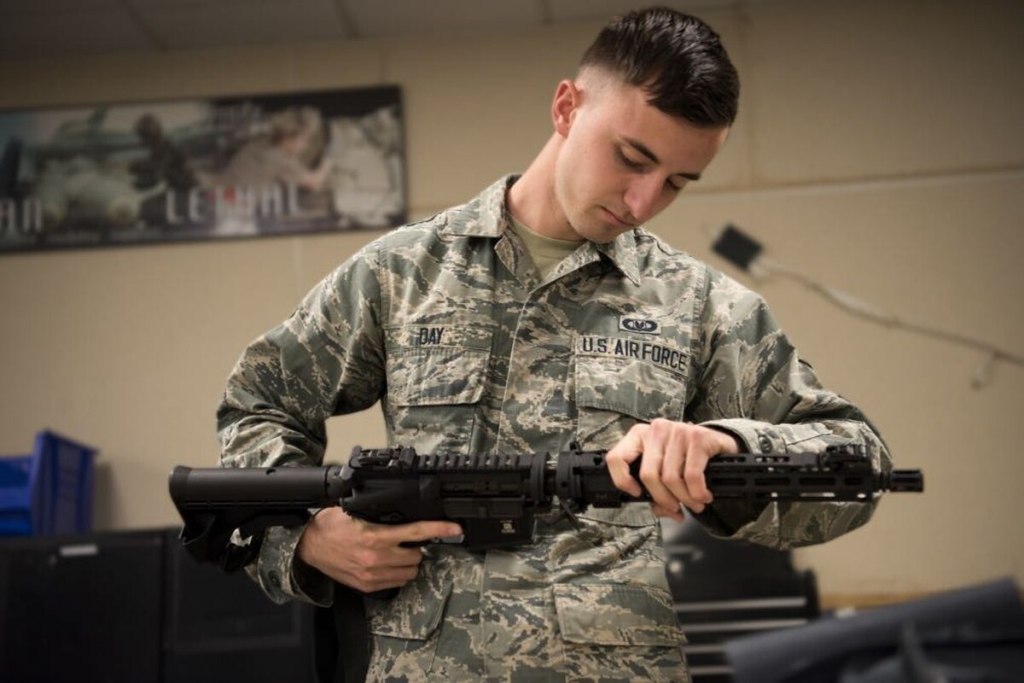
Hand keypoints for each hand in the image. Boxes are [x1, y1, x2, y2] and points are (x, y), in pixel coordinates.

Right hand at [296, 507, 461, 592]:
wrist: (308, 547)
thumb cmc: (330, 526)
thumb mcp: (355, 512)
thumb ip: (380, 514)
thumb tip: (401, 512)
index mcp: (376, 536)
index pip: (417, 532)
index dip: (440, 529)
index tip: (455, 528)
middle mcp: (377, 558)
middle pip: (417, 555)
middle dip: (417, 547)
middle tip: (407, 541)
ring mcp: (373, 575)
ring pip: (410, 571)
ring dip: (409, 562)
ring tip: (397, 553)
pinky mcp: (367, 586)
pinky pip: (396, 583)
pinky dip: (398, 574)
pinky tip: (388, 564)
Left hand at [605, 418, 740, 519]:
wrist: (718, 443)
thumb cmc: (686, 458)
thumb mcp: (665, 470)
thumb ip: (656, 492)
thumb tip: (661, 510)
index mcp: (639, 436)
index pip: (616, 458)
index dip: (622, 481)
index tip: (637, 493)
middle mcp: (656, 430)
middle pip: (648, 475)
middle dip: (663, 499)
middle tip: (675, 508)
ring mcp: (676, 431)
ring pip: (670, 478)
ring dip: (685, 499)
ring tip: (694, 504)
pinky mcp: (697, 437)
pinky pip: (691, 475)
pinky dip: (697, 493)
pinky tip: (703, 496)